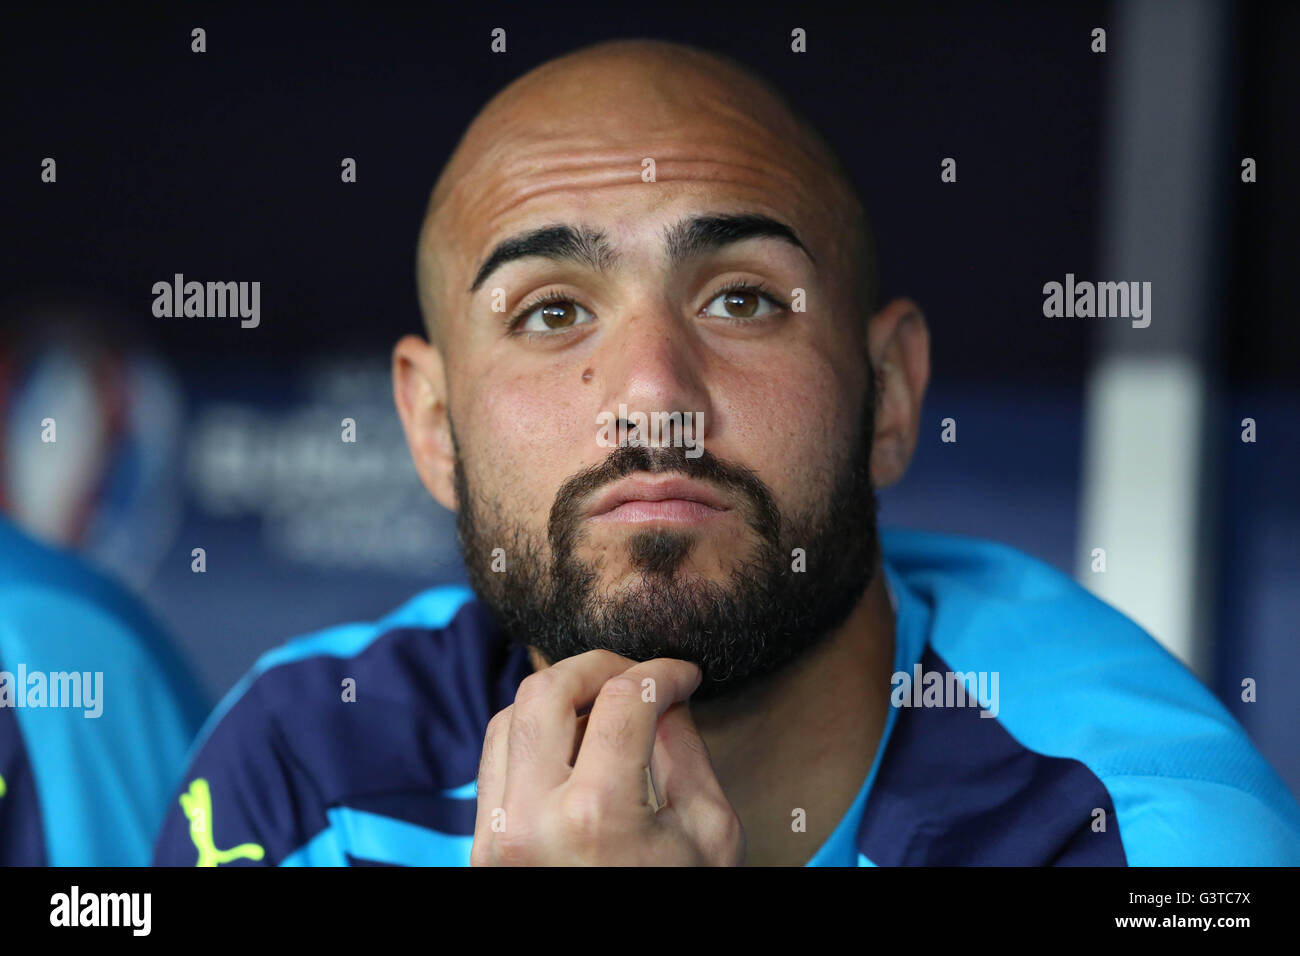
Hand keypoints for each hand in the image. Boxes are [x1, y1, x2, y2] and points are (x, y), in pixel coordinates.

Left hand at [471, 649, 744, 864]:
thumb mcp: (709, 833)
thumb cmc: (680, 903)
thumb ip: (685, 751)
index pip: (625, 698)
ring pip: (507, 716)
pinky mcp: (483, 847)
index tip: (686, 675)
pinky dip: (532, 735)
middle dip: (599, 665)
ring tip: (607, 712)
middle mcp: (532, 820)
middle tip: (638, 675)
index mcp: (598, 817)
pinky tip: (575, 747)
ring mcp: (497, 835)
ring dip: (561, 697)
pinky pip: (495, 759)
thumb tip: (663, 691)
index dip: (663, 671)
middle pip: (545, 688)